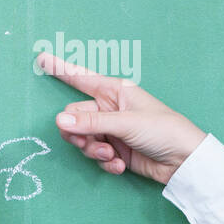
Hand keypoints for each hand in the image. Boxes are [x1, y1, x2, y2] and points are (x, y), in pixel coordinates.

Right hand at [36, 51, 206, 185]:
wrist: (184, 161)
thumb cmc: (162, 130)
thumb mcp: (125, 123)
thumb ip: (91, 122)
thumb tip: (58, 120)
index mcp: (114, 92)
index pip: (80, 77)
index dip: (60, 69)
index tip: (40, 59)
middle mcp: (109, 109)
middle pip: (74, 117)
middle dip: (79, 133)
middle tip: (90, 143)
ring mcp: (111, 131)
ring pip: (82, 139)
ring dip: (94, 151)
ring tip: (111, 156)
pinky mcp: (115, 151)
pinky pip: (96, 156)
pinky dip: (106, 163)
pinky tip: (120, 165)